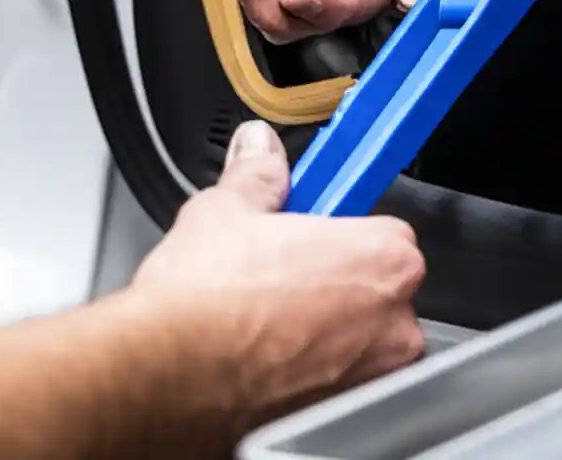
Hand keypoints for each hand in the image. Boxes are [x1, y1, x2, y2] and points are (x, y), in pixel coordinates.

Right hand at [129, 120, 425, 421]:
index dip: (342, 233)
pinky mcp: (346, 410)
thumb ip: (258, 175)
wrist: (167, 376)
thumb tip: (259, 150)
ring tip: (270, 318)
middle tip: (283, 276)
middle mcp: (394, 320)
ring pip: (363, 337)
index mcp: (383, 257)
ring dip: (328, 327)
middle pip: (379, 288)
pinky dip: (315, 368)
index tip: (313, 235)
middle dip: (337, 281)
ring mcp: (375, 372)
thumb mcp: (227, 211)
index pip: (386, 233)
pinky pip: (342, 378)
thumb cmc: (204, 304)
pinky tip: (270, 356)